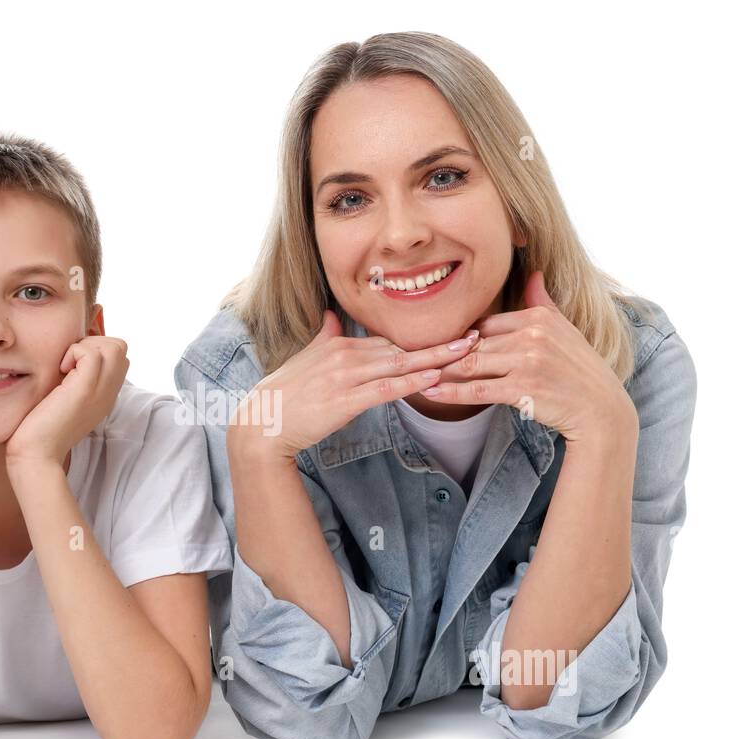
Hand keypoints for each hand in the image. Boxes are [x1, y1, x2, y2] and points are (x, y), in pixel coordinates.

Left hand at [5, 335, 128, 469]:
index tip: (72, 364)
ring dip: (85, 347)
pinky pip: (92, 353)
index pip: (118, 357)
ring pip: (114, 346)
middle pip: (120, 347)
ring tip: (65, 366)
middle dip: (93, 343)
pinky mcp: (85, 390)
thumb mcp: (65, 400)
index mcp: (105, 395)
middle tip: (70, 361)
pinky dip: (74, 352)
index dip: (95, 349)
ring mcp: (100, 391)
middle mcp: (109, 393)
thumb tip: (66, 358)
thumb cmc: (41, 428)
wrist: (36, 454)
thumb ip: (73, 382)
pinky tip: (60, 370)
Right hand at [230, 309, 482, 461]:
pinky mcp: (346, 401)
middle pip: (401, 346)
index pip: (387, 339)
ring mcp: (346, 377)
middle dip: (440, 343)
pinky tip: (434, 379)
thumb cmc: (283, 395)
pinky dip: (412, 382)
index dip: (420, 340)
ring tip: (468, 353)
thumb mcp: (305, 357)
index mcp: (338, 344)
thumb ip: (323, 335)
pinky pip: (387, 389)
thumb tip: (332, 315)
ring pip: (400, 364)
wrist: (262, 423)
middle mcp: (345, 355)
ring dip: (436, 358)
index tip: (450, 334)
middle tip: (476, 336)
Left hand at [420, 270, 638, 444]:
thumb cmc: (581, 370)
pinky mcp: (523, 390)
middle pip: (475, 344)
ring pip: (471, 365)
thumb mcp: (564, 329)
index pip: (487, 324)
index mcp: (538, 317)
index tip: (438, 343)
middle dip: (444, 354)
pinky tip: (431, 392)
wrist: (600, 409)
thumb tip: (534, 274)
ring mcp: (528, 362)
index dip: (462, 336)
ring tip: (414, 374)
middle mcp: (532, 335)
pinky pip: (478, 390)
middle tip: (412, 358)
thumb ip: (543, 302)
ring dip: (440, 371)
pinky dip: (452, 392)